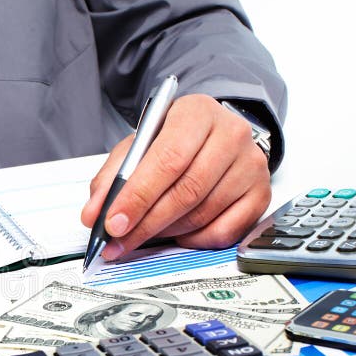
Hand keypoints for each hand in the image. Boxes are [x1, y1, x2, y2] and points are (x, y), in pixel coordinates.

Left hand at [81, 94, 270, 259]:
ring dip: (166, 233)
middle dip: (146, 223)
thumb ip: (111, 179)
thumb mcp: (137, 148)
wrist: (213, 135)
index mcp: (196, 113)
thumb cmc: (173, 142)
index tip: (113, 223)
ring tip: (142, 235)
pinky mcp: (261, 193)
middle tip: (119, 242)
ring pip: (203, 214)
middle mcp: (231, 135)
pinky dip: (194, 240)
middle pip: (186, 191)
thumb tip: (93, 215)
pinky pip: (225, 231)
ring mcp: (251, 165)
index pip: (167, 160)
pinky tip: (178, 235)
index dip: (138, 196)